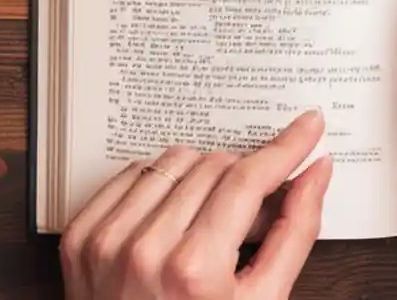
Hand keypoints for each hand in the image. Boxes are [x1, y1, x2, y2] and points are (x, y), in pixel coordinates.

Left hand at [60, 110, 331, 299]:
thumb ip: (296, 233)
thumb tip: (316, 173)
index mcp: (194, 269)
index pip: (248, 179)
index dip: (285, 147)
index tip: (307, 127)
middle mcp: (144, 249)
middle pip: (215, 165)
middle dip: (248, 175)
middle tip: (260, 204)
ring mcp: (106, 241)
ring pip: (173, 161)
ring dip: (204, 175)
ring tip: (213, 215)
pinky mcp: (80, 237)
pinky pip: (132, 173)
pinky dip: (160, 182)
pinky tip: (175, 212)